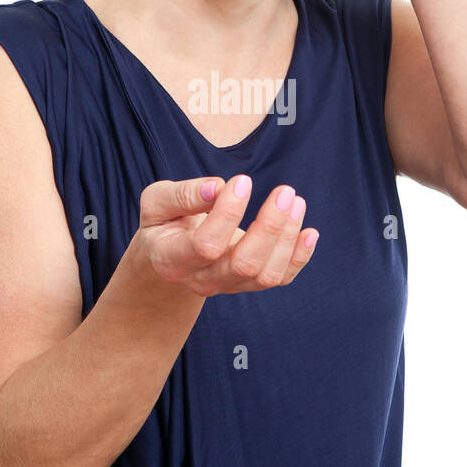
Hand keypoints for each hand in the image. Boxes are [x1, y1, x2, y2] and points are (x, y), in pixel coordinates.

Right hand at [133, 175, 318, 298]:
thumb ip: (181, 195)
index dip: (229, 213)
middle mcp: (203, 280)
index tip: (243, 180)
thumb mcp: (157, 203)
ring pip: (266, 274)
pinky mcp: (249, 283)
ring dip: (287, 237)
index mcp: (173, 259)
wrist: (170, 256)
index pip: (206, 245)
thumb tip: (216, 188)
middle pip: (244, 264)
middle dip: (270, 226)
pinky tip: (309, 232)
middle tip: (284, 191)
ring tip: (295, 201)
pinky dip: (299, 257)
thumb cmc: (164, 223)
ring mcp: (229, 285)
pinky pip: (280, 279)